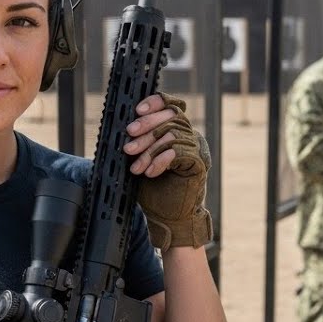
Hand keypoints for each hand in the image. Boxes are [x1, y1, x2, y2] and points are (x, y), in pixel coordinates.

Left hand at [125, 92, 212, 248]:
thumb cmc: (154, 191)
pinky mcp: (199, 162)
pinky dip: (160, 161)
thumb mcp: (141, 161)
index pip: (171, 105)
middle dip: (146, 126)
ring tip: (135, 166)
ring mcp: (196, 148)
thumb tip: (124, 126)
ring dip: (148, 149)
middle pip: (171, 116)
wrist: (168, 219)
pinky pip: (179, 152)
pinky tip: (150, 172)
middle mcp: (189, 136)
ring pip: (172, 134)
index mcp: (176, 131)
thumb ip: (138, 142)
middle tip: (129, 139)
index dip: (155, 102)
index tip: (137, 110)